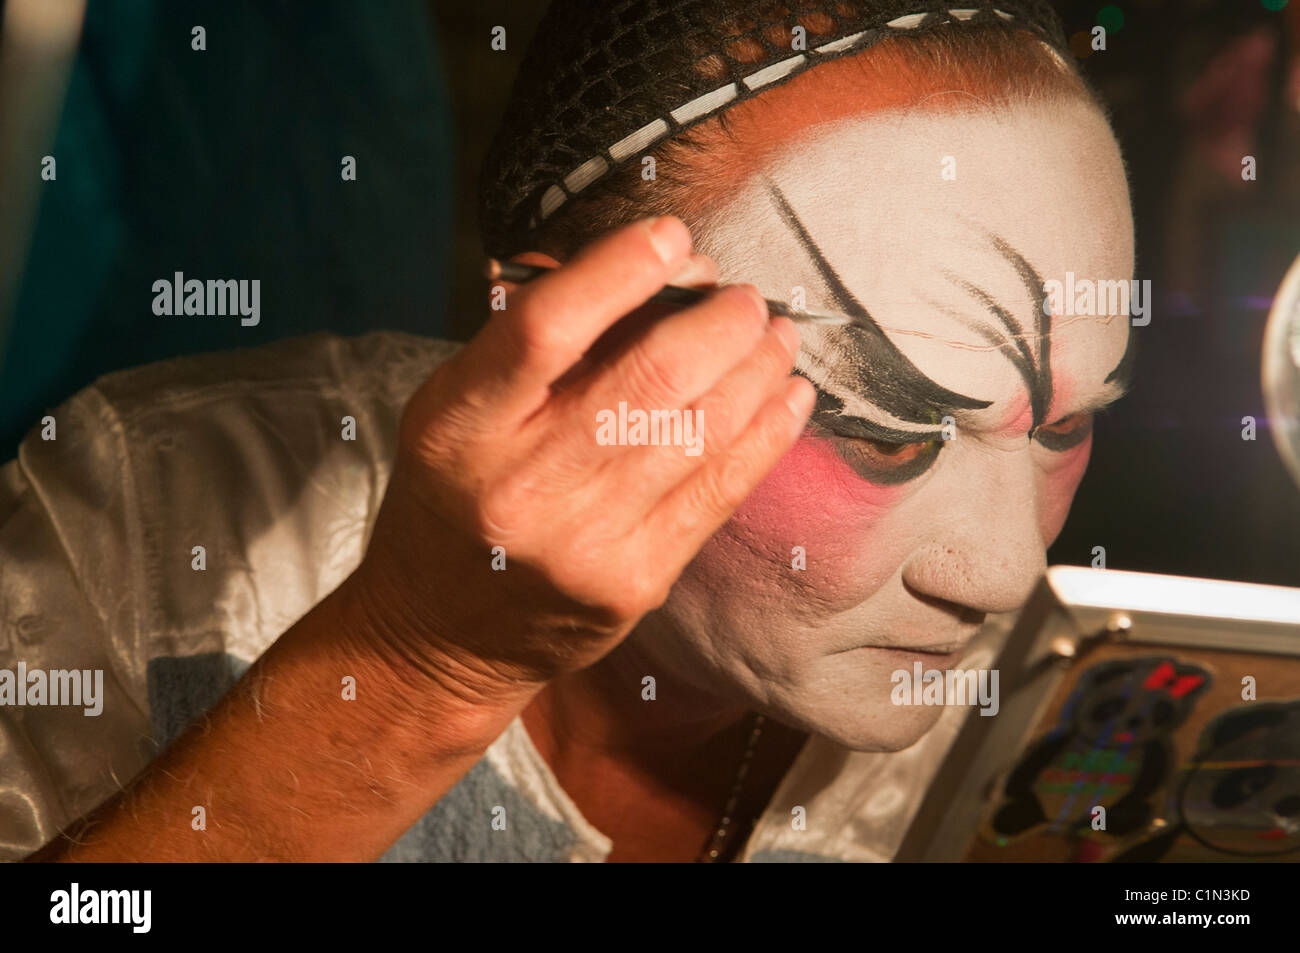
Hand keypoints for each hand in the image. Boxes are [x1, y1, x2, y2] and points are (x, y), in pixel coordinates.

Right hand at [353, 216, 814, 706]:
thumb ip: (536, 343)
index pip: (544, 328)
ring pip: (700, 429)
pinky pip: (720, 490)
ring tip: (777, 335)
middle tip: (746, 297)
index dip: (619, 270)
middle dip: (720, 320)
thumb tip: (660, 276)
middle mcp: (520, 484)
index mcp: (459, 426)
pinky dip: (766, 434)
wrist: (444, 634)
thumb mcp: (457, 409)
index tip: (671, 236)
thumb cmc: (456, 499)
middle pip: (650, 375)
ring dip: (757, 368)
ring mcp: (584, 540)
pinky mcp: (636, 581)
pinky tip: (789, 397)